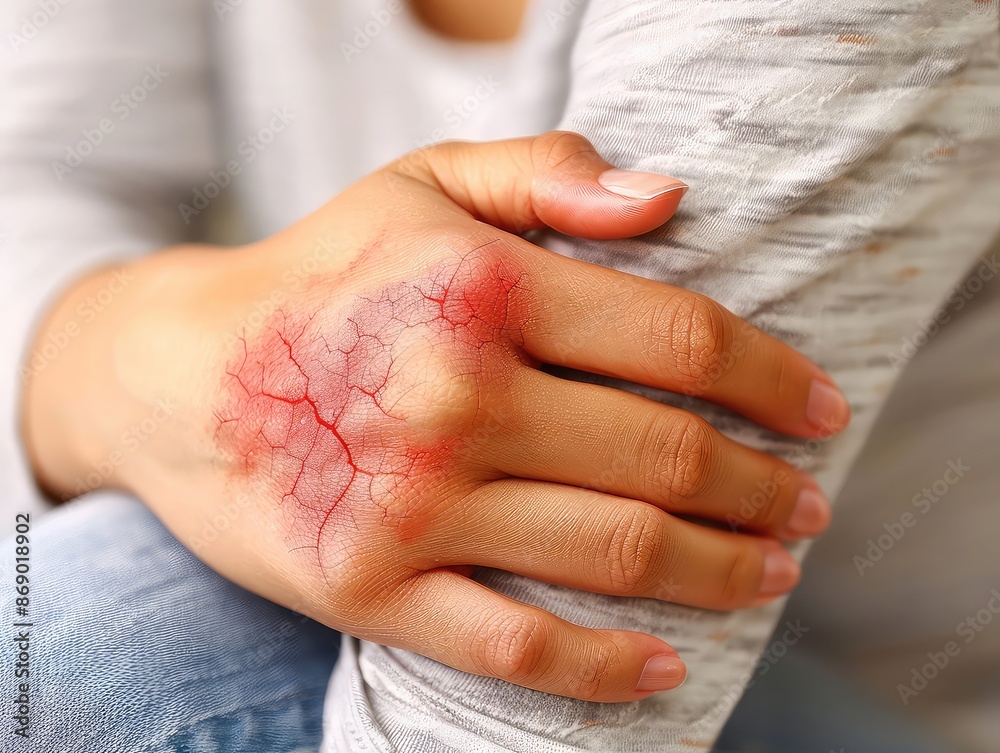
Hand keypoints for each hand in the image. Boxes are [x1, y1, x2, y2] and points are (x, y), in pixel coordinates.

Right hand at [23, 132, 847, 700]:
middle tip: (807, 503)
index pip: (678, 338)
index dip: (772, 377)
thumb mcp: (421, 186)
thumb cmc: (317, 276)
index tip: (820, 409)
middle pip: (665, 455)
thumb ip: (545, 176)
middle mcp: (454, 398)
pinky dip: (608, 667)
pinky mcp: (372, 588)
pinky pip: (519, 646)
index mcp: (479, 288)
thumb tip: (671, 198)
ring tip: (771, 571)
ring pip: (617, 554)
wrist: (174, 375)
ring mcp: (412, 506)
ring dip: (721, 570)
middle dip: (762, 486)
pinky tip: (669, 664)